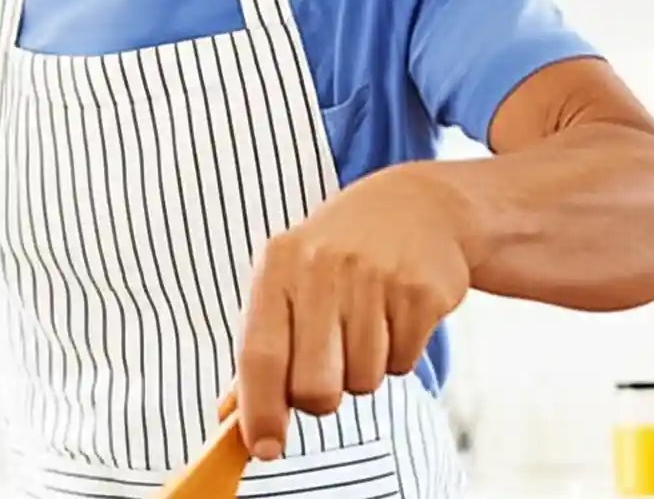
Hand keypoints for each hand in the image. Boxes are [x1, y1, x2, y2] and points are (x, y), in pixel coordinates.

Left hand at [236, 165, 470, 459]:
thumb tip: (232, 416)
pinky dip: (398, 354)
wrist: (416, 207)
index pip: (260, 355)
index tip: (264, 447)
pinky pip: (403, 364)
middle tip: (329, 369)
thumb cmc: (337, 255)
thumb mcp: (288, 280)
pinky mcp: (421, 292)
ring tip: (365, 324)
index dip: (260, 410)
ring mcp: (375, 278)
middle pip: (315, 386)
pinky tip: (394, 315)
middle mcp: (322, 268)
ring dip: (363, 371)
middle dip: (321, 398)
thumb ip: (262, 346)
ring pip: (362, 381)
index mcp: (278, 266)